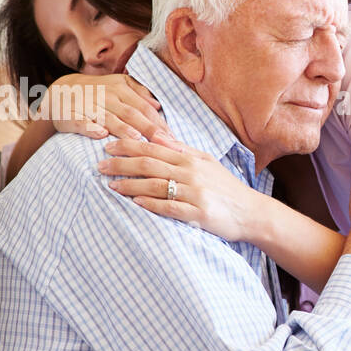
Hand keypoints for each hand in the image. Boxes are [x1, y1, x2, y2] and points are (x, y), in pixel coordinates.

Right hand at [45, 73, 176, 144]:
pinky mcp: (69, 114)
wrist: (60, 91)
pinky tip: (100, 135)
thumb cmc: (97, 93)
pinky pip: (80, 121)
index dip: (160, 124)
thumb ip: (139, 94)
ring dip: (123, 129)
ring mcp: (87, 104)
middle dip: (149, 129)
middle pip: (131, 113)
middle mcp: (105, 95)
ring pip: (108, 118)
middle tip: (164, 144)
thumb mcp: (118, 87)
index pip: (145, 108)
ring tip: (137, 140)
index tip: (174, 140)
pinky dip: (90, 127)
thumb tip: (158, 105)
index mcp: (120, 88)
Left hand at [97, 139, 264, 242]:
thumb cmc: (226, 187)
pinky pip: (170, 207)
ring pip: (155, 185)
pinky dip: (151, 204)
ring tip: (110, 185)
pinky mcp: (199, 214)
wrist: (251, 213)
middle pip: (149, 165)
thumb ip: (181, 149)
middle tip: (99, 166)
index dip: (128, 146)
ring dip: (130, 185)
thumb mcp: (207, 162)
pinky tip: (135, 202)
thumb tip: (156, 136)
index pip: (153, 149)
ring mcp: (195, 194)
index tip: (107, 146)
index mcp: (191, 159)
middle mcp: (191, 174)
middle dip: (121, 164)